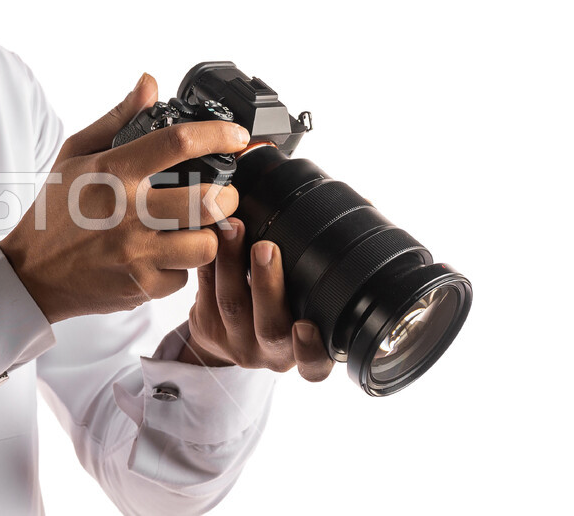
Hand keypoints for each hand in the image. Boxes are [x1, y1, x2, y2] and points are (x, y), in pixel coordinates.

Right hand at [0, 73, 247, 323]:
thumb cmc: (53, 212)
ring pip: (206, 245)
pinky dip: (180, 267)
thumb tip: (149, 85)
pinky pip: (184, 277)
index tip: (236, 136)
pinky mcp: (140, 286)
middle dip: (228, 195)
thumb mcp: (74, 155)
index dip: (217, 134)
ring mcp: (135, 253)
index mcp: (111, 173)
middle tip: (223, 194)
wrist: (30, 273)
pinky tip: (164, 256)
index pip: (176, 143)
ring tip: (195, 229)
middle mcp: (126, 213)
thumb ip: (116, 120)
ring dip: (208, 235)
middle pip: (208, 200)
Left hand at [180, 217, 334, 381]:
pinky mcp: (206, 325)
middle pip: (269, 327)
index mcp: (305, 350)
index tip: (305, 325)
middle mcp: (271, 352)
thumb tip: (368, 207)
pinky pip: (206, 290)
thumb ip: (336, 266)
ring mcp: (236, 341)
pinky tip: (212, 232)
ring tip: (234, 228)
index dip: (310, 350)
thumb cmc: (283, 304)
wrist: (227, 334)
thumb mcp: (311, 298)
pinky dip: (210, 258)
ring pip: (232, 304)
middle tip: (265, 248)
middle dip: (267, 285)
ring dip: (232, 262)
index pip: (313, 366)